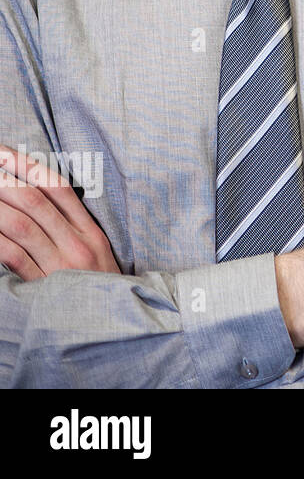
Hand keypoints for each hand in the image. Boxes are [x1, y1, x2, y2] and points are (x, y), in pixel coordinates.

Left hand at [0, 144, 119, 279]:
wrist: (115, 328)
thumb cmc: (98, 291)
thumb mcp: (95, 254)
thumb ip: (72, 228)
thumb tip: (39, 202)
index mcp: (90, 231)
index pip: (58, 188)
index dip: (29, 166)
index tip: (4, 152)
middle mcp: (78, 242)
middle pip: (36, 200)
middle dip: (4, 179)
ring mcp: (62, 264)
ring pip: (22, 224)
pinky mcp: (46, 287)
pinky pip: (14, 257)